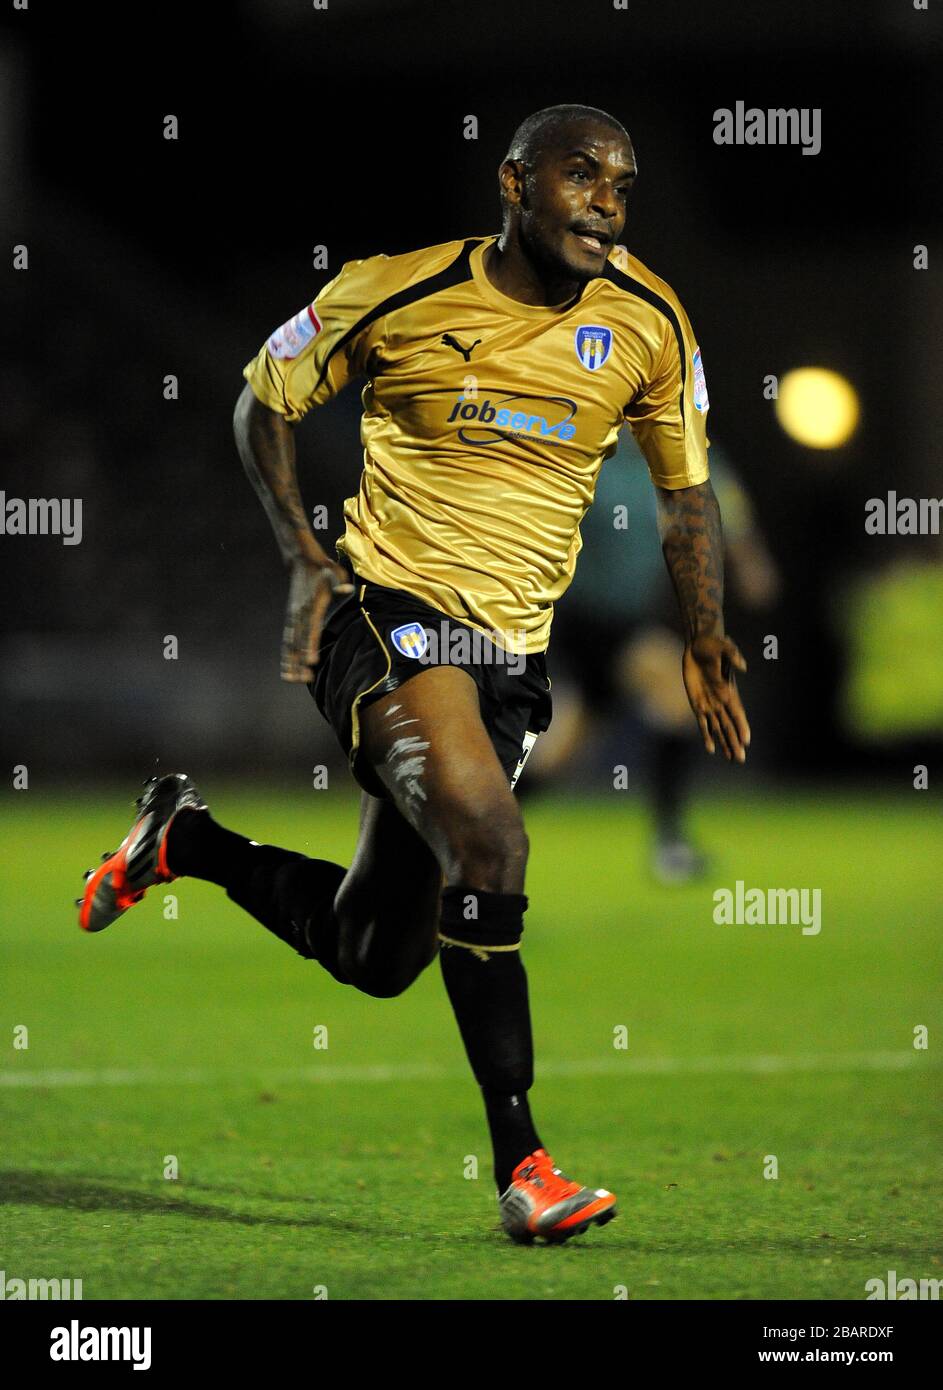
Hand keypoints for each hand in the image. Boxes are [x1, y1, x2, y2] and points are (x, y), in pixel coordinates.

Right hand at [281, 559, 353, 682]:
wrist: (302, 560)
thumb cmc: (323, 569)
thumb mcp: (334, 573)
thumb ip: (339, 583)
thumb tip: (345, 589)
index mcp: (312, 606)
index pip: (311, 630)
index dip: (310, 646)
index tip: (311, 661)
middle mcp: (300, 614)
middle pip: (297, 641)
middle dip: (299, 661)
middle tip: (303, 679)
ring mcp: (293, 616)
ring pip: (289, 643)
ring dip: (290, 661)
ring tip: (291, 679)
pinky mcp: (291, 617)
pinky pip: (287, 639)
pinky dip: (286, 654)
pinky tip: (287, 668)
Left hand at [682, 634, 750, 761]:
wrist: (698, 645)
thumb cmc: (712, 644)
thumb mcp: (724, 646)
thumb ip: (733, 655)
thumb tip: (743, 667)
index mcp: (729, 690)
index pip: (737, 712)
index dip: (741, 726)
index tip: (746, 741)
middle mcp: (721, 701)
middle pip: (729, 726)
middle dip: (735, 743)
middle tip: (740, 759)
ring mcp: (710, 704)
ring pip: (718, 729)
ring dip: (725, 743)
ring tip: (732, 758)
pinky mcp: (697, 703)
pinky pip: (703, 723)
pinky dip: (707, 736)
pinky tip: (712, 749)